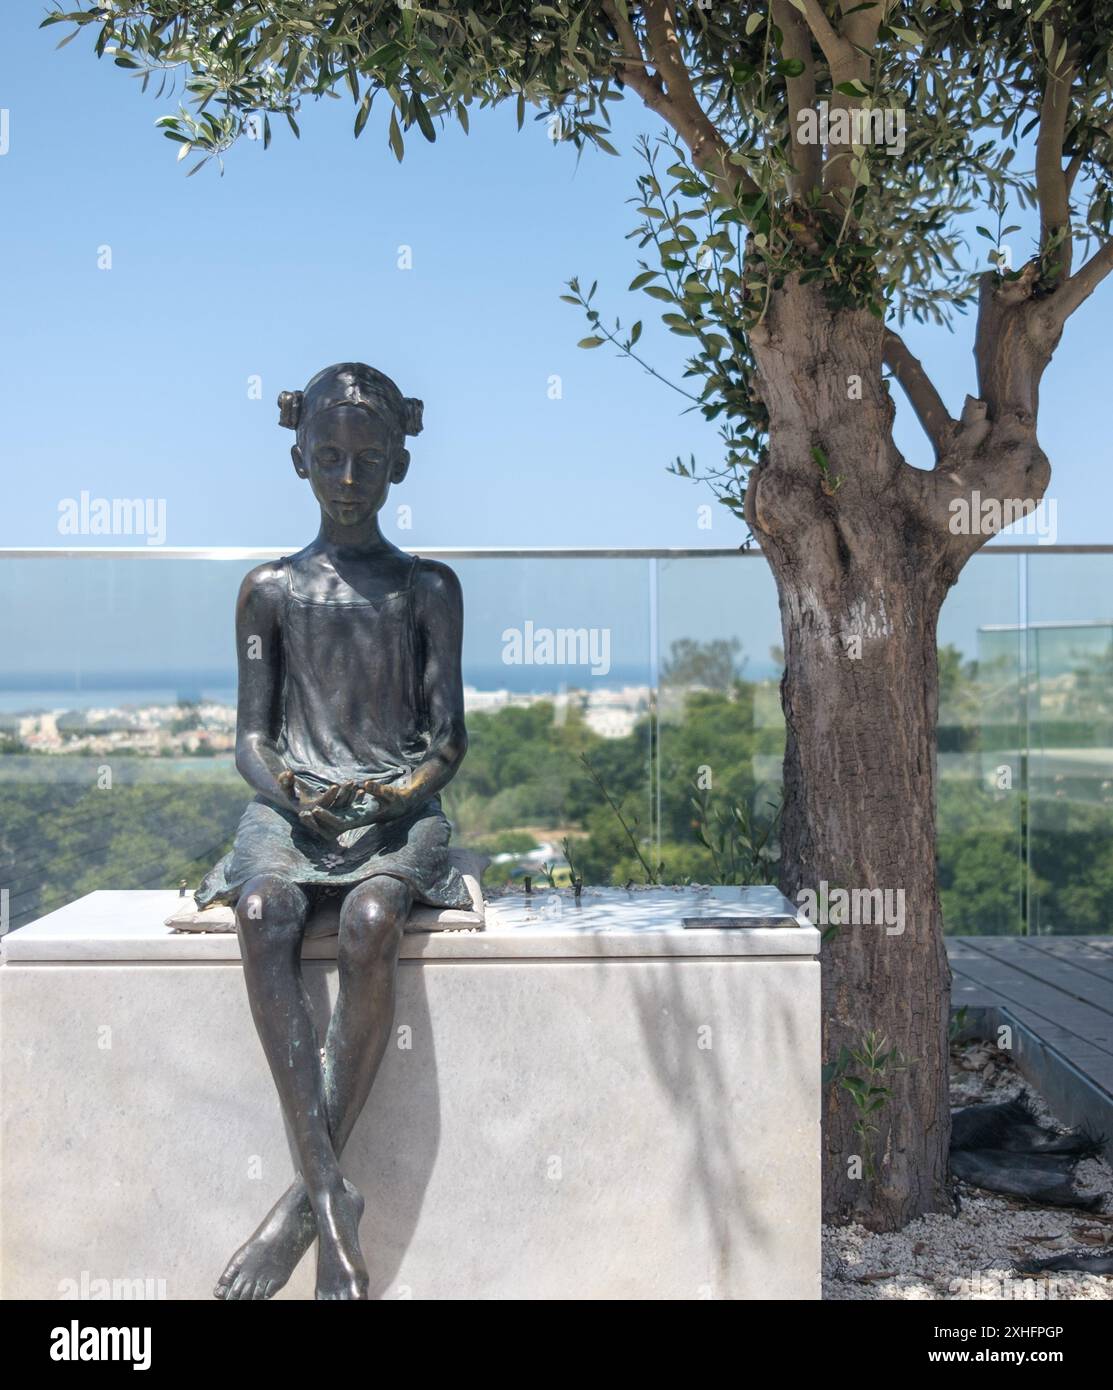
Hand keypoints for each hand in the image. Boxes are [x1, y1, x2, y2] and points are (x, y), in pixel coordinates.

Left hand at [276, 771, 408, 838]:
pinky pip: (332, 817)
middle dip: (316, 823)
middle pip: (330, 828)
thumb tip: (367, 784)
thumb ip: (378, 790)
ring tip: (301, 812)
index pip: (339, 823)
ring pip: (329, 825)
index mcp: (360, 820)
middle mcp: (352, 822)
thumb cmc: (397, 800)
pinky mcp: (348, 813)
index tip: (314, 809)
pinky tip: (311, 806)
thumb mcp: (389, 794)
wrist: (401, 805)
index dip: (326, 817)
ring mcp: (349, 818)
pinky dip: (322, 814)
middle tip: (301, 813)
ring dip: (316, 821)